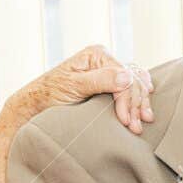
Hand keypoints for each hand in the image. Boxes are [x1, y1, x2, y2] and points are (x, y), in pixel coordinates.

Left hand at [6, 44, 154, 133]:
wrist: (37, 105)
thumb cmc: (50, 95)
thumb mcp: (73, 86)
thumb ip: (99, 80)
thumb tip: (127, 77)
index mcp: (97, 54)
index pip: (123, 76)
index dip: (127, 99)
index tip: (126, 121)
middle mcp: (106, 60)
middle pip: (132, 81)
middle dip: (136, 105)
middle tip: (136, 127)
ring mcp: (108, 72)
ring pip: (135, 85)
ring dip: (140, 104)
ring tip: (143, 122)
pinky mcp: (109, 84)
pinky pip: (131, 88)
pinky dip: (138, 98)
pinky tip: (144, 105)